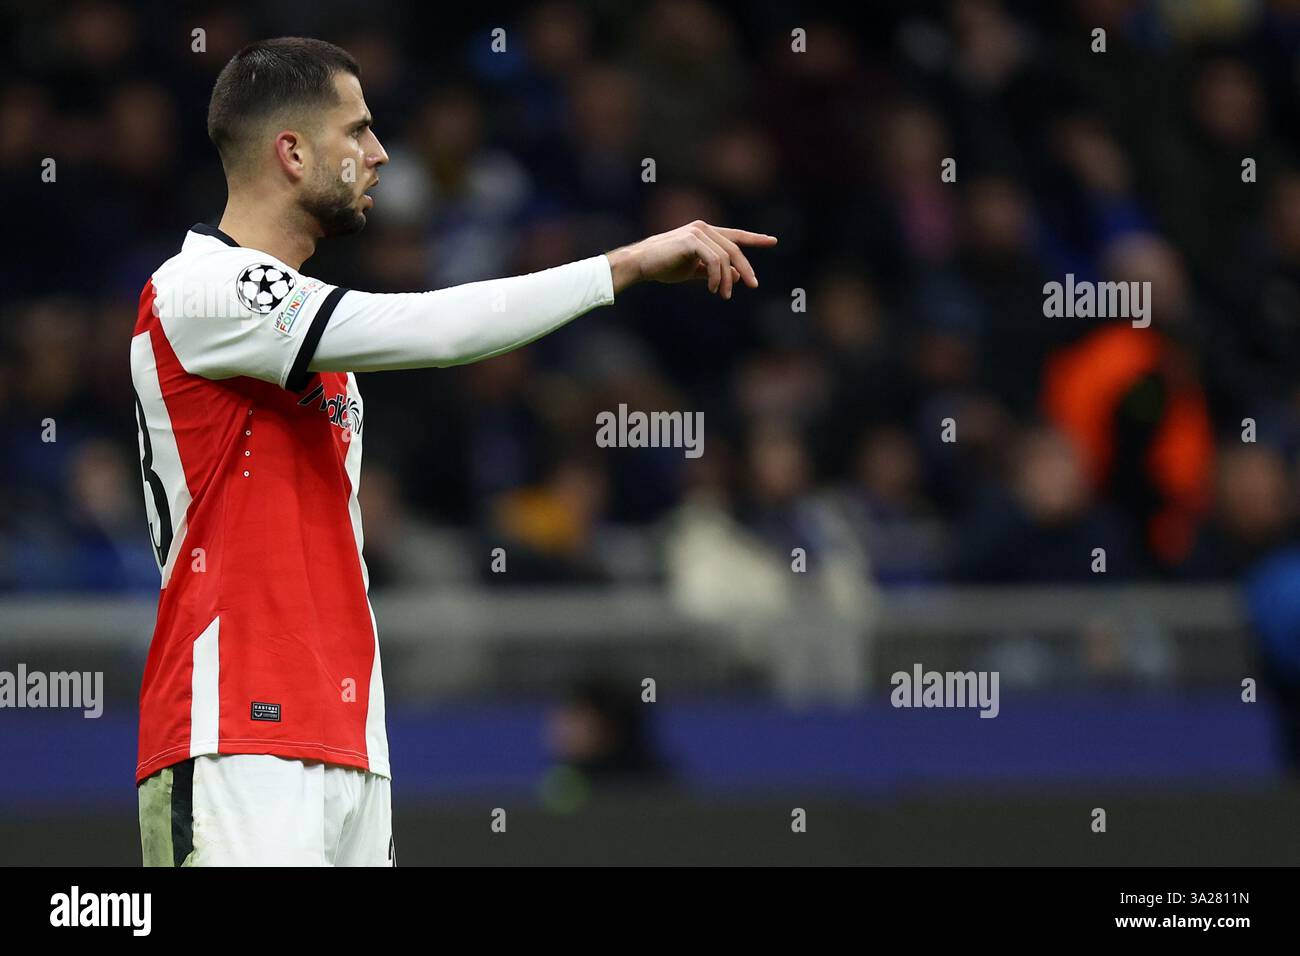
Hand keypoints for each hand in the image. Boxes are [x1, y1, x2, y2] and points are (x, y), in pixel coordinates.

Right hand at [605, 220, 777, 297]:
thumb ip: (715, 271)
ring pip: (725, 258)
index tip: (773, 241)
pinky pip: (714, 261)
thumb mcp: (695, 270)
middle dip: (746, 269)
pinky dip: (717, 277)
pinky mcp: (691, 240)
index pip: (735, 235)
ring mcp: (698, 232)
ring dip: (727, 280)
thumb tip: (736, 275)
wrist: (642, 263)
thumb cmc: (665, 266)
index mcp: (706, 233)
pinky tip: (713, 289)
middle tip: (753, 286)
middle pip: (734, 249)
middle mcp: (704, 228)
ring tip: (723, 295)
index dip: (755, 238)